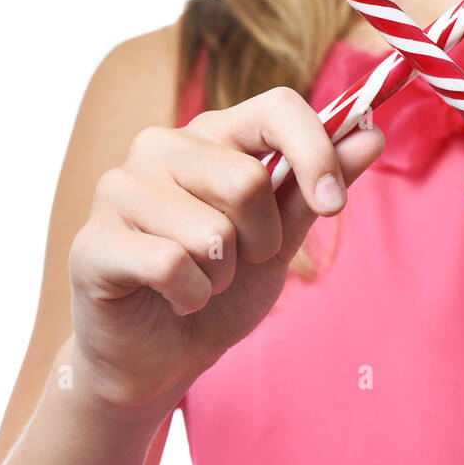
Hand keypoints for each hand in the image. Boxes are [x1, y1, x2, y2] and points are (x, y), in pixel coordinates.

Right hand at [68, 88, 383, 421]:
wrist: (160, 358)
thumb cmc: (222, 286)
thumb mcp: (282, 237)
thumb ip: (319, 184)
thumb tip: (371, 133)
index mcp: (212, 132)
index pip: (275, 106)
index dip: (314, 151)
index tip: (335, 205)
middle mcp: (160, 145)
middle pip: (246, 179)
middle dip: (261, 241)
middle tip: (238, 261)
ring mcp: (119, 188)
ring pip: (210, 231)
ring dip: (222, 277)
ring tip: (200, 281)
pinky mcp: (92, 240)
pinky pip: (171, 266)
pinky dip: (190, 298)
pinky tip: (171, 298)